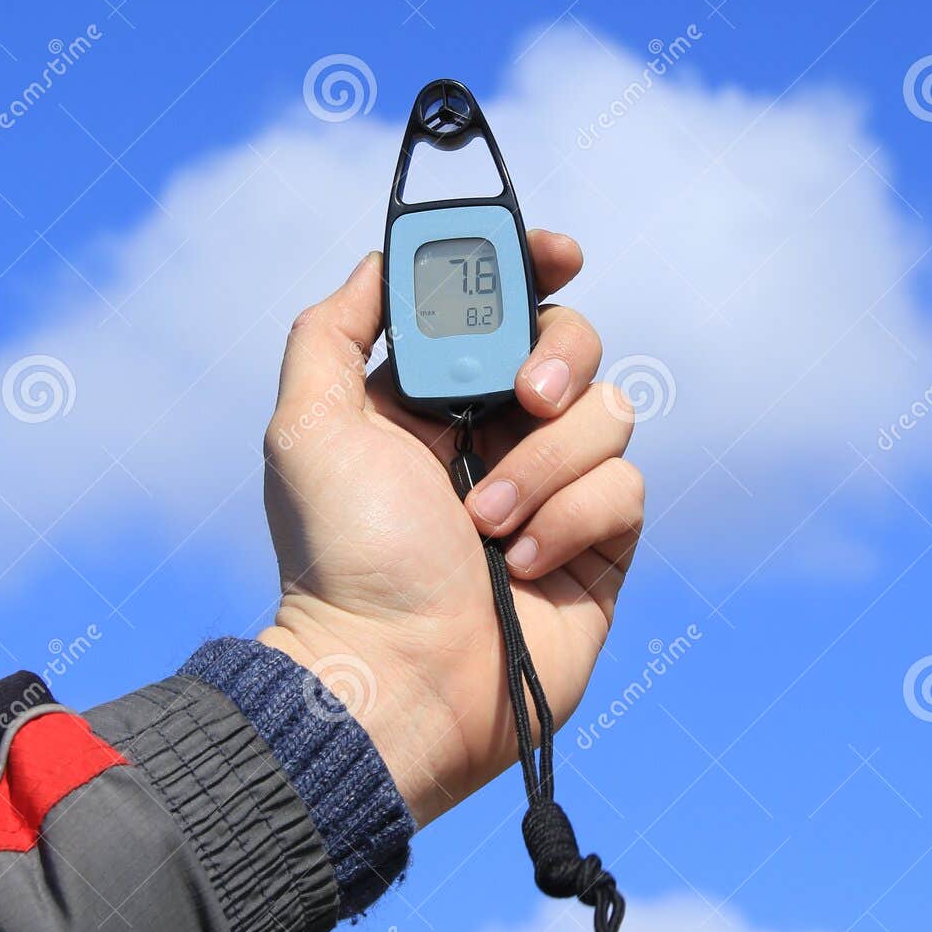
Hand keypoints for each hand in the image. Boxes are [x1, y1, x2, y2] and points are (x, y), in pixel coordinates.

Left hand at [258, 233, 642, 827]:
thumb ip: (333, 331)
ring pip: (608, 412)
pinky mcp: (600, 547)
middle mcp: (500, 437)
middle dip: (558, 356)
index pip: (503, 307)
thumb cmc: (345, 559)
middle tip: (522, 400)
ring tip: (487, 524)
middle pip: (573, 342)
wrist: (396, 677)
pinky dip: (572, 519)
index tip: (559, 254)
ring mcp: (556, 492)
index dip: (536, 267)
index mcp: (434, 402)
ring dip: (545, 464)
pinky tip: (521, 564)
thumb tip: (381, 264)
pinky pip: (625, 488)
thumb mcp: (306, 429)